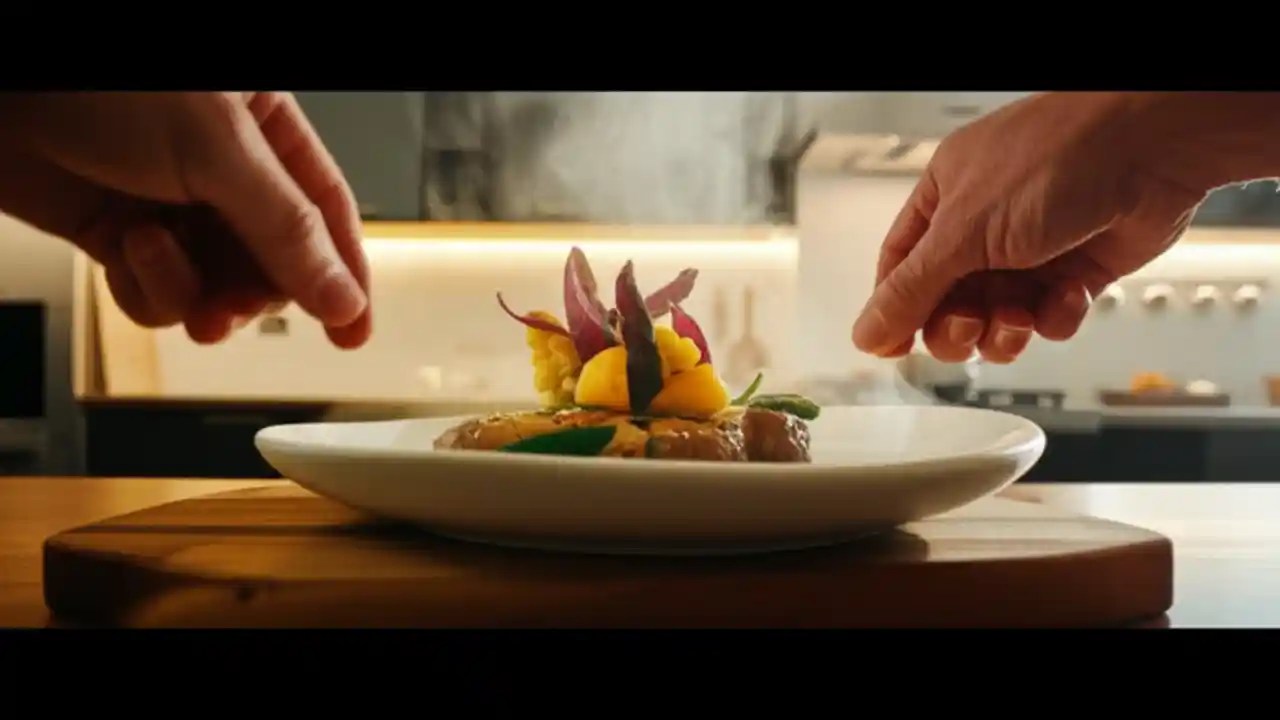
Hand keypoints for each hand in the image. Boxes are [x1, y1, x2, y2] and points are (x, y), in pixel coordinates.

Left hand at [0, 92, 371, 348]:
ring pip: (215, 285)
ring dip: (191, 291)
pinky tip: (127, 249)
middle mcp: (225, 167)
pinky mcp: (120, 233)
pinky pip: (159, 292)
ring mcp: (172, 204)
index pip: (326, 211)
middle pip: (273, 261)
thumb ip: (286, 229)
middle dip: (252, 292)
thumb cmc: (99, 80)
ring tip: (157, 257)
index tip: (352, 331)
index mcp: (265, 125)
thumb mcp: (217, 149)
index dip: (344, 274)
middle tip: (234, 308)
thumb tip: (341, 298)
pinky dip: (146, 286)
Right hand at [850, 91, 1274, 363]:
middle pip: (947, 302)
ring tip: (1019, 317)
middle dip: (957, 326)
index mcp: (945, 197)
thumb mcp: (964, 231)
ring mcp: (1032, 247)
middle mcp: (985, 223)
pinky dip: (1055, 316)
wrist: (1154, 147)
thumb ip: (912, 290)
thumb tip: (866, 331)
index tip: (895, 348)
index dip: (895, 311)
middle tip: (969, 328)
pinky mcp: (1077, 269)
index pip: (901, 267)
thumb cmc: (1057, 159)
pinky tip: (1066, 297)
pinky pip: (1049, 315)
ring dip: (1005, 329)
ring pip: (998, 316)